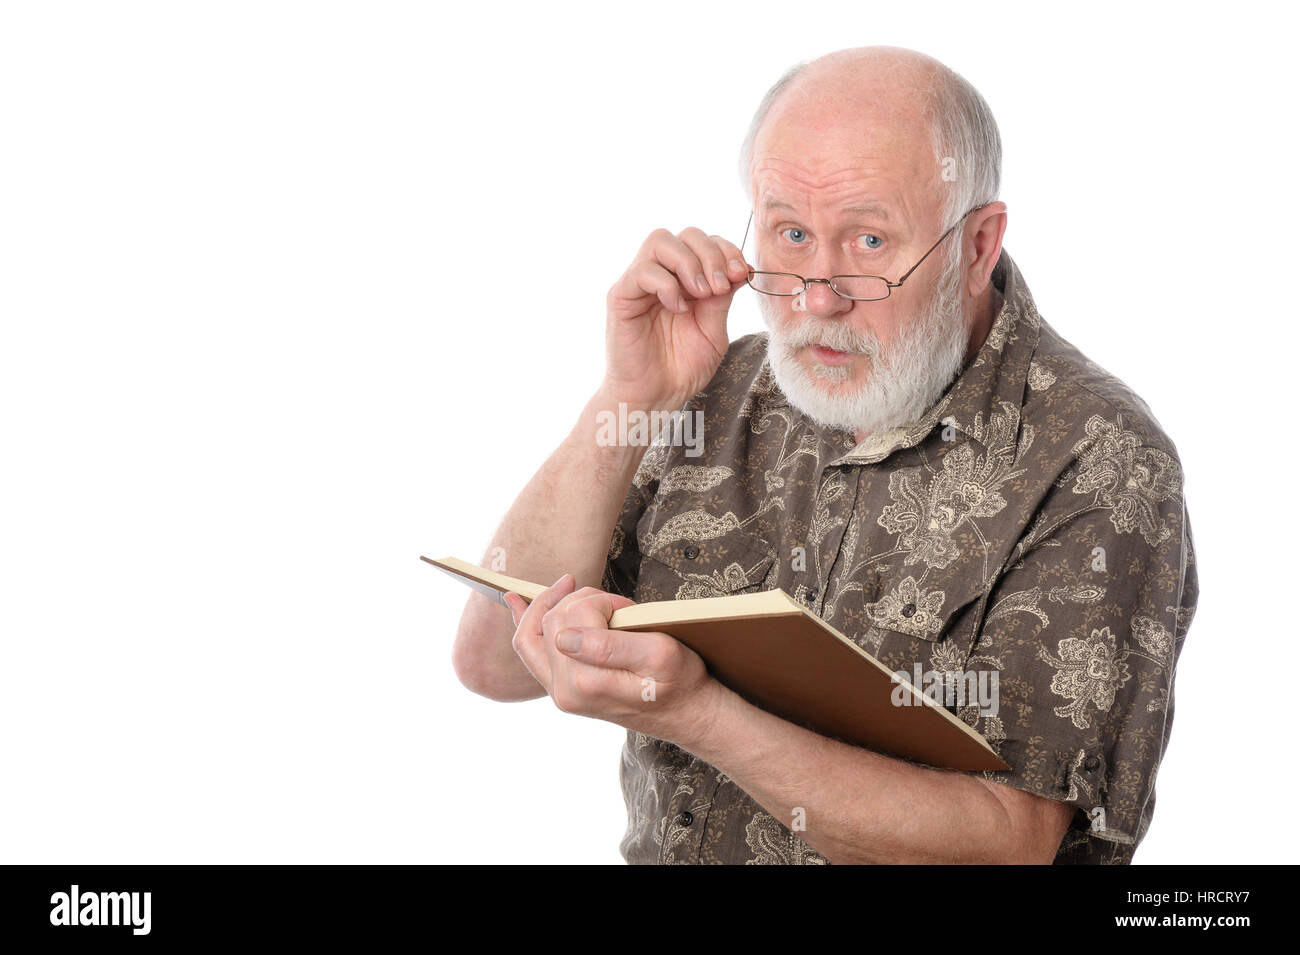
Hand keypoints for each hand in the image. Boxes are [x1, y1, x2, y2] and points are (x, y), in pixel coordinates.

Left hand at [502, 576, 722, 746]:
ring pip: (533, 633)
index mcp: (586, 682)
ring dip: (555, 606)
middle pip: (552, 619)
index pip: (576, 614)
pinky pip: (530, 651)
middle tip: (616, 609)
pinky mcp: (561, 688)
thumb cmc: (679, 682)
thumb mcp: (659, 654)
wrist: (685, 714)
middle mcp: (564, 691)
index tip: (627, 610)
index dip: (603, 601)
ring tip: (579, 595)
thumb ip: (609, 645)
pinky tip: (516, 602)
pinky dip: (526, 622)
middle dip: (582, 601)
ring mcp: (559, 692)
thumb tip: (564, 637)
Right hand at [602, 227, 749, 412]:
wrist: (656, 397)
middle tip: (720, 286)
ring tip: (701, 294)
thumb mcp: (714, 331)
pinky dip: (666, 285)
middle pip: (687, 234)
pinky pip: (642, 271)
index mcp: (687, 280)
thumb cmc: (682, 368)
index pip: (706, 243)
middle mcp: (663, 275)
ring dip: (689, 263)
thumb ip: (723, 298)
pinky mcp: (621, 297)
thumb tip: (740, 267)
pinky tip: (678, 309)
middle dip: (712, 254)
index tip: (741, 273)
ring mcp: (640, 283)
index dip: (727, 251)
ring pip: (660, 240)